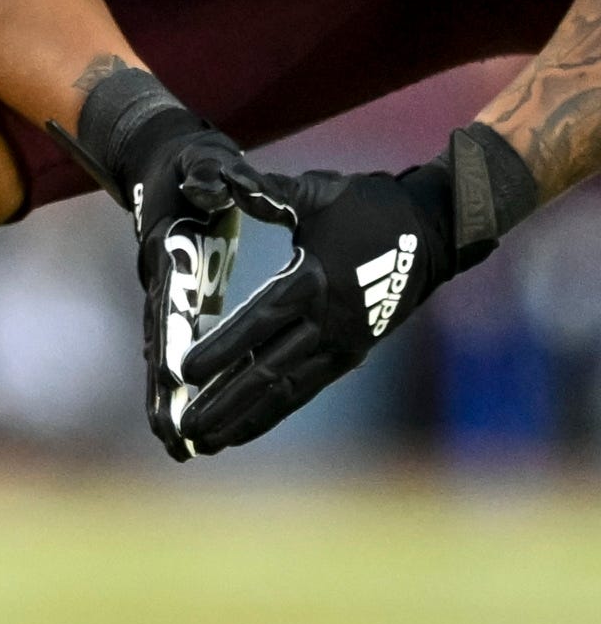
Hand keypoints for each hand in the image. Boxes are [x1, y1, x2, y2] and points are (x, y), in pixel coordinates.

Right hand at [65, 68, 286, 459]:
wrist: (158, 154)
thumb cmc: (185, 157)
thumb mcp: (201, 159)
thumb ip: (211, 175)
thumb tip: (212, 186)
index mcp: (170, 253)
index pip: (171, 306)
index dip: (175, 346)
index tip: (176, 382)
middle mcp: (161, 282)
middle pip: (161, 347)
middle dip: (167, 396)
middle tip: (173, 440)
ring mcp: (168, 294)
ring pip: (167, 357)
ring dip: (174, 401)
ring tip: (182, 446)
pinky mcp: (181, 298)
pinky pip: (182, 349)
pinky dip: (188, 383)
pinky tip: (202, 414)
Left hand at [179, 125, 539, 453]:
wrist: (437, 229)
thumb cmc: (370, 204)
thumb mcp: (316, 192)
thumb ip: (268, 193)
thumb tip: (225, 180)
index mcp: (316, 279)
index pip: (261, 321)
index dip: (223, 348)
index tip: (186, 372)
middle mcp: (330, 321)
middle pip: (268, 369)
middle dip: (225, 401)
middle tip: (186, 428)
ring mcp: (343, 342)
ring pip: (286, 389)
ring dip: (245, 416)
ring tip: (205, 442)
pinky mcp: (352, 352)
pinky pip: (306, 387)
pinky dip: (273, 410)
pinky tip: (243, 428)